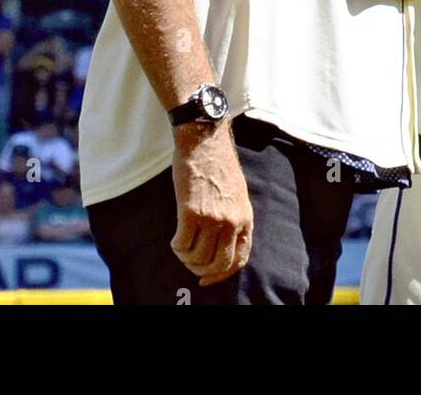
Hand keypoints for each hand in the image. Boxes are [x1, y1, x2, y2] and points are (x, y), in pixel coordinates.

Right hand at [171, 126, 253, 286]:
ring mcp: (213, 218)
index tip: (207, 278)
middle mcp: (232, 221)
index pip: (239, 260)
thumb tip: (222, 246)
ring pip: (197, 258)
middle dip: (202, 270)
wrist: (205, 141)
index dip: (222, 275)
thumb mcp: (237, 194)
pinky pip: (181, 245)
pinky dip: (176, 246)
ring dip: (185, 257)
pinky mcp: (191, 212)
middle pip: (218, 264)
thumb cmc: (218, 166)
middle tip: (190, 262)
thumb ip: (234, 218)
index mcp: (245, 218)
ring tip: (181, 244)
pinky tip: (175, 236)